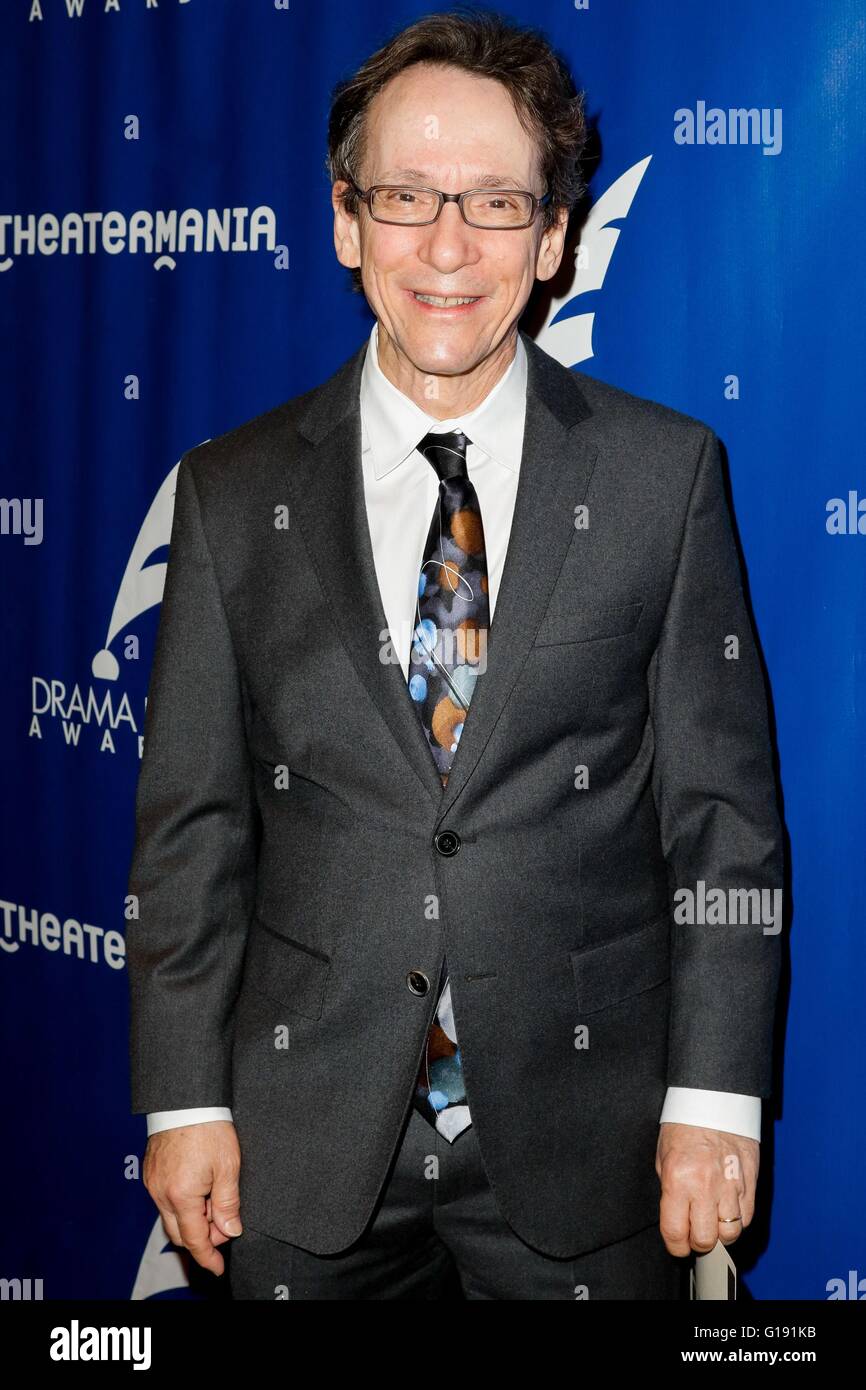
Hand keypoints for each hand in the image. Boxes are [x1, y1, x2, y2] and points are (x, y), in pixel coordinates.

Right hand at [142, 1120, 241, 1275]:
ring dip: (192, 1218)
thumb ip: (228, 1203)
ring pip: (171, 1216)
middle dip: (202, 1237)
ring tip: (214, 1199)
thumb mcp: (228, 1167)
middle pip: (179, 1232)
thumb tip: (230, 1231)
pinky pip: (164, 1199)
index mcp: (181, 1196)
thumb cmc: (208, 1128)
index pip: (194, 1239)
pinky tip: (199, 1188)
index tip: (216, 1267)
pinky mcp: (151, 1171)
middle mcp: (161, 1193)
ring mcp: (152, 1182)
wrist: (186, 1099)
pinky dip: (182, 1203)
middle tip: (224, 1225)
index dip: (207, 1257)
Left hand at [655, 1123, 757, 1256]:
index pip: (676, 1233)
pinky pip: (747, 1216)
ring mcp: (731, 1185)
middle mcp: (706, 1186)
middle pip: (706, 1239)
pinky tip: (728, 1209)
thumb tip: (677, 1220)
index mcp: (678, 1180)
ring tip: (712, 1220)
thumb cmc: (683, 1126)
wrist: (713, 1099)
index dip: (676, 1246)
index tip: (677, 1245)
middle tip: (695, 1233)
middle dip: (699, 1242)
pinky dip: (738, 1219)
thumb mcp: (663, 1157)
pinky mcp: (751, 1181)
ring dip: (720, 1232)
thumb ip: (670, 1192)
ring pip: (731, 1232)